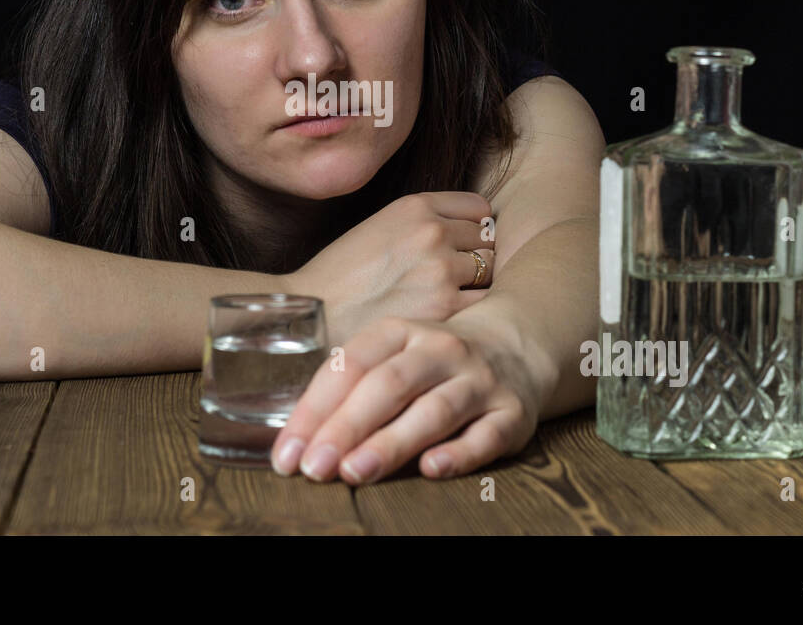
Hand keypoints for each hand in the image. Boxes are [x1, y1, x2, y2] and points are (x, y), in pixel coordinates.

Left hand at [268, 313, 543, 483]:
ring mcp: (479, 380)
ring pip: (434, 410)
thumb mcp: (393, 354)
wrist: (515, 345)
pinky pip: (486, 435)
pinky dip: (459, 453)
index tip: (287, 453)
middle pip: (389, 385)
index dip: (315, 409)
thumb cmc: (432, 362)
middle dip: (347, 427)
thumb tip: (297, 444)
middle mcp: (441, 350)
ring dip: (392, 443)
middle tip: (314, 467)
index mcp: (401, 331)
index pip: (352, 365)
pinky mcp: (512, 413)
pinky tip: (430, 469)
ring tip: (354, 472)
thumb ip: (351, 390)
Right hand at [284, 192, 496, 347]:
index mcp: (415, 206)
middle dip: (476, 258)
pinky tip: (452, 318)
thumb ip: (423, 222)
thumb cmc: (342, 276)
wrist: (315, 313)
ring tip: (449, 300)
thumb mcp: (379, 226)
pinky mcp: (446, 307)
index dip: (474, 229)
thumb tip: (472, 232)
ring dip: (477, 286)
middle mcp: (433, 231)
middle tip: (454, 279)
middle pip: (488, 240)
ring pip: (491, 271)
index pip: (479, 209)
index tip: (463, 247)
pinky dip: (475, 312)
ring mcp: (442, 269)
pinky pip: (485, 303)